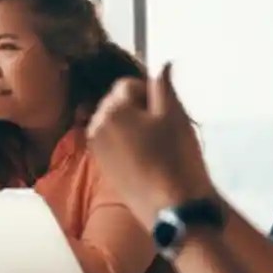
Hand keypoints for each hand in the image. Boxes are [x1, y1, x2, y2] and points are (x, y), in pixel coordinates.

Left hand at [86, 63, 214, 227]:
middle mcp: (96, 126)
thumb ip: (164, 84)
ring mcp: (97, 149)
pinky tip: (151, 160)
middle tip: (167, 131)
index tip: (169, 115)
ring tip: (160, 147)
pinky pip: (116, 143)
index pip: (129, 85)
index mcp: (110, 110)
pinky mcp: (104, 167)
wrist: (173, 209)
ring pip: (119, 123)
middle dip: (143, 110)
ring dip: (137, 127)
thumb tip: (162, 63)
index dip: (153, 95)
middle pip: (121, 103)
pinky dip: (131, 144)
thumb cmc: (176, 158)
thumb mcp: (175, 114)